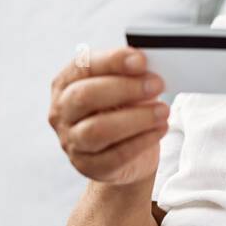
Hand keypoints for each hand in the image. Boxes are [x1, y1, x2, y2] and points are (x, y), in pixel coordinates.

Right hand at [49, 47, 169, 185]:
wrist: (126, 155)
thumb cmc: (123, 110)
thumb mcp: (124, 87)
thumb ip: (130, 75)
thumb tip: (148, 68)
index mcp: (65, 83)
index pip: (83, 66)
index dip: (112, 61)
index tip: (141, 60)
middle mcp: (62, 112)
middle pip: (85, 96)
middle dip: (125, 88)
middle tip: (157, 84)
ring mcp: (71, 141)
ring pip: (98, 129)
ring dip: (136, 118)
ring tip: (163, 111)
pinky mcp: (88, 166)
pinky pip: (115, 155)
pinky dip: (142, 140)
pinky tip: (160, 129)